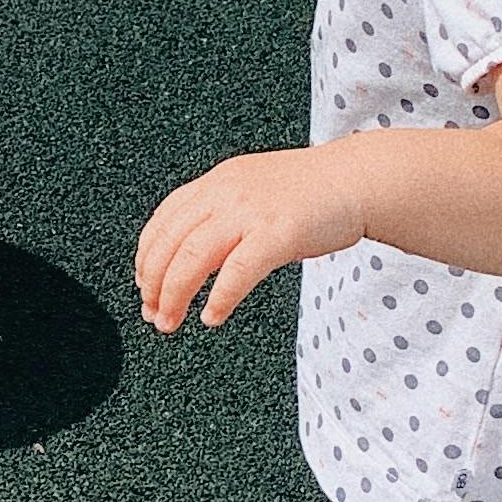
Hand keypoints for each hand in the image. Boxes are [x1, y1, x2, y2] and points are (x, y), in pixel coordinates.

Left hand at [136, 146, 364, 334]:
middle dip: (153, 284)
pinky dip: (219, 298)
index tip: (143, 286)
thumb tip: (192, 259)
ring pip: (192, 257)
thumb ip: (221, 216)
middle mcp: (226, 192)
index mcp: (216, 182)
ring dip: (174, 296)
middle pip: (169, 243)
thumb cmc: (311, 193)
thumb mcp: (252, 192)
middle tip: (152, 314)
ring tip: (169, 321)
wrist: (358, 179)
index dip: (146, 258)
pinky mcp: (278, 232)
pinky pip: (237, 271)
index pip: (163, 220)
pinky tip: (212, 316)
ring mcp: (251, 211)